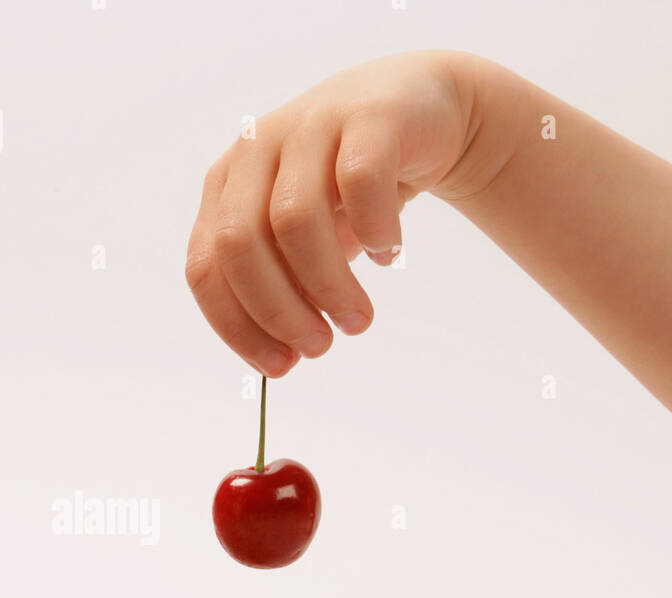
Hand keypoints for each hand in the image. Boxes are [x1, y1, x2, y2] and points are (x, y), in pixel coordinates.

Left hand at [185, 51, 476, 376]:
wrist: (421, 112)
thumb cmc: (352, 189)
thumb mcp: (306, 240)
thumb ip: (282, 285)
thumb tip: (275, 357)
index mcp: (228, 186)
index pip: (206, 266)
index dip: (237, 326)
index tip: (281, 367)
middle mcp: (257, 151)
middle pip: (240, 244)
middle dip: (278, 312)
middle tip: (320, 347)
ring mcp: (310, 127)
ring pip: (295, 220)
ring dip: (329, 288)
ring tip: (358, 322)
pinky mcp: (367, 120)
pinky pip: (361, 183)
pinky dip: (376, 234)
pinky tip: (389, 255)